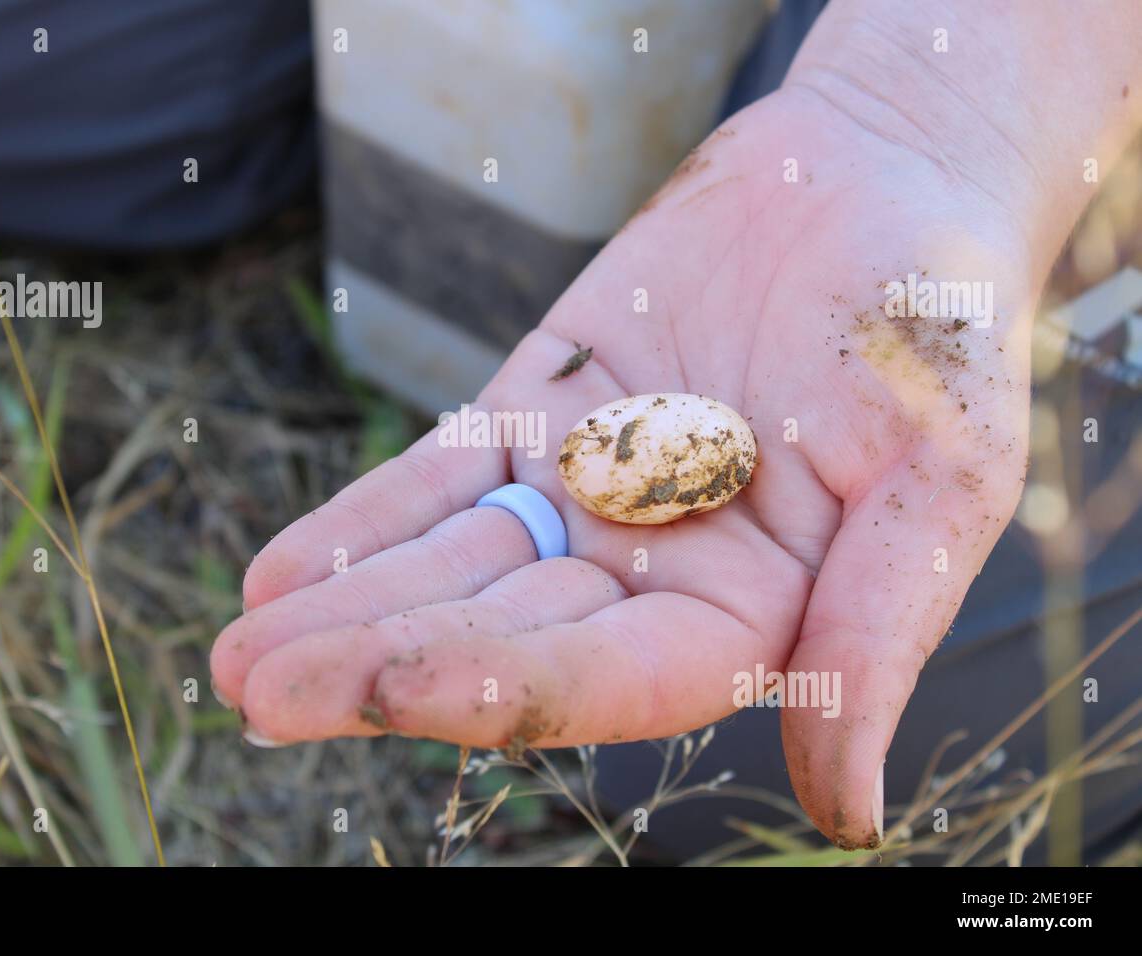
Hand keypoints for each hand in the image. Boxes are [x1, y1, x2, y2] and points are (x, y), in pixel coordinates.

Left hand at [211, 83, 1038, 849]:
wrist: (877, 183)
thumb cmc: (937, 327)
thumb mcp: (941, 476)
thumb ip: (880, 633)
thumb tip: (852, 814)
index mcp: (749, 618)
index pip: (611, 678)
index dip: (506, 683)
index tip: (397, 686)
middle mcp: (650, 574)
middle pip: (501, 632)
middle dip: (383, 663)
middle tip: (260, 694)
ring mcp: (581, 496)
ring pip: (451, 567)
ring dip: (349, 606)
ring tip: (242, 654)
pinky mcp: (534, 417)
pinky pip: (438, 478)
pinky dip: (364, 521)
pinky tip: (282, 573)